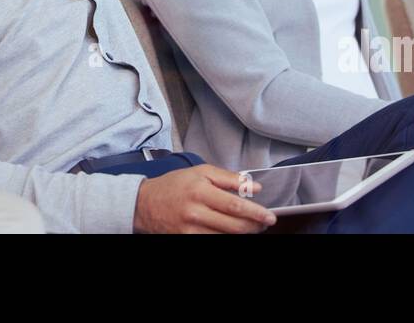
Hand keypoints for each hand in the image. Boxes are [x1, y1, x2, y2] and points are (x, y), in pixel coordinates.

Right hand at [133, 164, 276, 233]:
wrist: (144, 204)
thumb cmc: (174, 185)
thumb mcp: (200, 172)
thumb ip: (228, 178)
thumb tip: (254, 187)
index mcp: (200, 191)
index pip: (235, 205)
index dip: (256, 212)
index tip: (269, 216)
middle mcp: (195, 212)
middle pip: (234, 226)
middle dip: (254, 226)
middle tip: (264, 223)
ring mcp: (190, 230)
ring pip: (226, 237)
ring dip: (242, 233)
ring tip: (249, 226)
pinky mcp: (186, 240)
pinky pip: (213, 242)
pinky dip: (226, 237)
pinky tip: (231, 232)